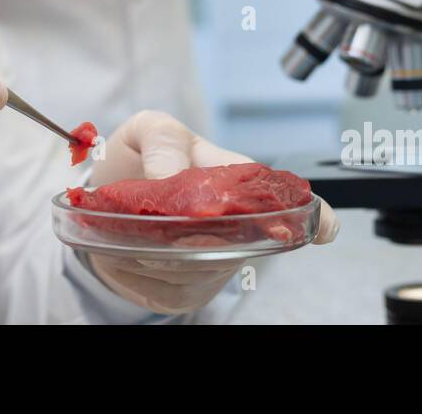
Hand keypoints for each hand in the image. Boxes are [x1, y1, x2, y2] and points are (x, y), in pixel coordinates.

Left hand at [86, 111, 339, 315]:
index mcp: (234, 180)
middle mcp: (234, 227)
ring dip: (161, 250)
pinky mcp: (184, 292)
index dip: (310, 214)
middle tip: (163, 219)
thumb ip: (164, 139)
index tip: (322, 227)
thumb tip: (171, 174)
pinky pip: (169, 289)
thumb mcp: (147, 129)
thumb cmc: (136, 162)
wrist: (98, 202)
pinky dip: (142, 270)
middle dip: (197, 234)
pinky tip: (131, 251)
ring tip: (134, 226)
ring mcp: (212, 264)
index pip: (285, 201)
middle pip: (238, 243)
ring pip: (199, 268)